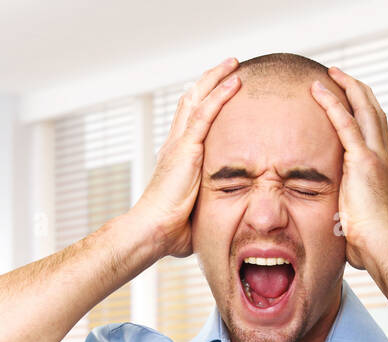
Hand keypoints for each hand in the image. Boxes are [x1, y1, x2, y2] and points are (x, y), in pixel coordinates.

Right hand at [128, 57, 242, 259]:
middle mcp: (175, 145)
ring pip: (197, 99)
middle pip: (191, 101)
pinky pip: (205, 113)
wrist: (153, 231)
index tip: (220, 90)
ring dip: (216, 78)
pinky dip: (220, 94)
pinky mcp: (185, 148)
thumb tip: (222, 221)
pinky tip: (235, 81)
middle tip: (228, 67)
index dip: (203, 102)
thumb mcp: (195, 212)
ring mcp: (179, 144)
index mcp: (176, 158)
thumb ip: (206, 206)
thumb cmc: (170, 231)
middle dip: (209, 81)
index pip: (189, 121)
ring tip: (233, 64)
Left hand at [311, 67, 387, 277]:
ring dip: (346, 87)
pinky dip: (332, 103)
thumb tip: (336, 226)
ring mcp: (375, 156)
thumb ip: (347, 213)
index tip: (349, 101)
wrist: (382, 247)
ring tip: (330, 74)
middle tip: (339, 76)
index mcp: (381, 170)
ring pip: (363, 109)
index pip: (373, 132)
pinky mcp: (362, 161)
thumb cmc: (369, 245)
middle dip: (357, 90)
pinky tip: (319, 90)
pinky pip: (344, 123)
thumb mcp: (356, 221)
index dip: (362, 112)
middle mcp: (382, 157)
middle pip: (373, 112)